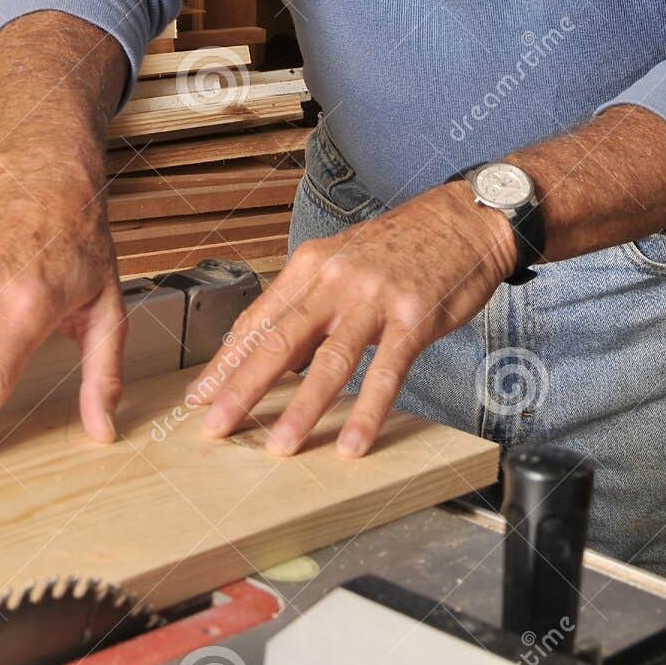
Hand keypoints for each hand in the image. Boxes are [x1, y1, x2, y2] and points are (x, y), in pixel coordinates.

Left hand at [187, 179, 516, 456]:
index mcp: (311, 264)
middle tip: (216, 427)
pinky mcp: (414, 317)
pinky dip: (367, 411)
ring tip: (279, 446)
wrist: (464, 218)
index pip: (258, 319)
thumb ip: (311, 301)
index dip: (226, 361)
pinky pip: (386, 372)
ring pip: (329, 360)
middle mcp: (335, 278)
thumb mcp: (344, 260)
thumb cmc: (404, 244)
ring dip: (301, 409)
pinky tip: (353, 442)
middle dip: (242, 388)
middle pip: (280, 340)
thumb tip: (277, 352)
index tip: (200, 396)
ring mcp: (375, 298)